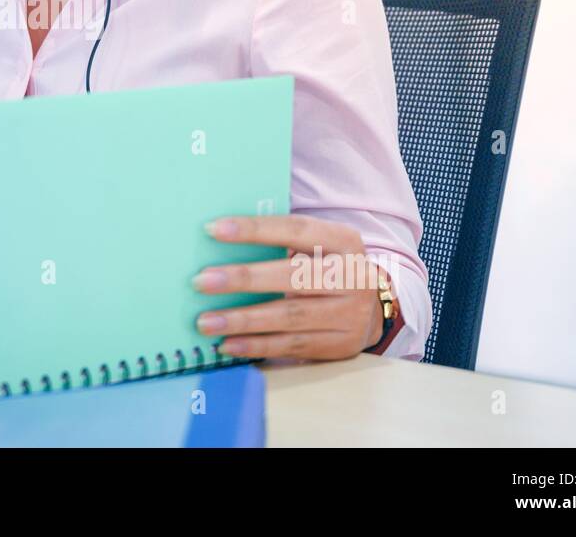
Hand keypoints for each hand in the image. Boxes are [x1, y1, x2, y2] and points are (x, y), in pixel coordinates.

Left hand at [192, 214, 387, 360]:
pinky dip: (256, 345)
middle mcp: (352, 276)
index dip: (254, 229)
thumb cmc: (328, 268)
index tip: (213, 229)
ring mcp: (349, 314)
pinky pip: (291, 346)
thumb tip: (220, 235)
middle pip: (292, 276)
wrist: (372, 307)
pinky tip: (228, 344)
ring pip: (289, 316)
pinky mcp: (340, 345)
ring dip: (242, 320)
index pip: (295, 229)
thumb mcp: (319, 245)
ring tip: (206, 321)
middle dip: (243, 279)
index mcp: (344, 241)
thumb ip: (282, 240)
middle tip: (202, 281)